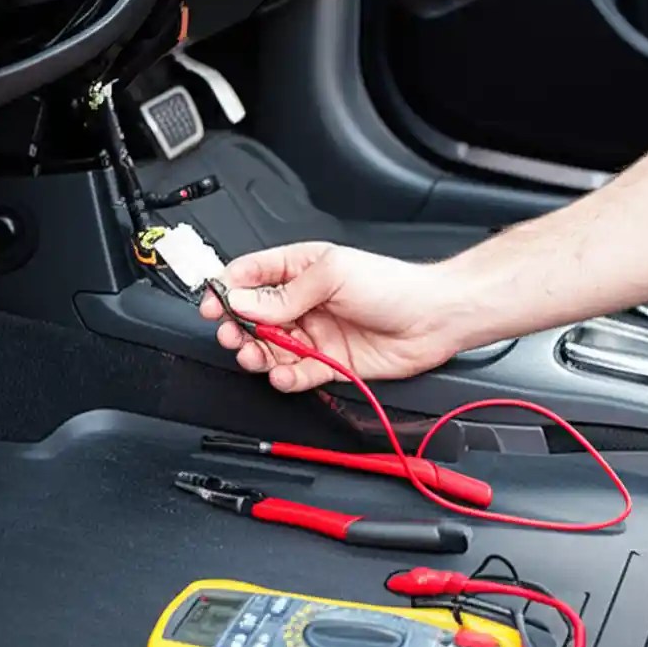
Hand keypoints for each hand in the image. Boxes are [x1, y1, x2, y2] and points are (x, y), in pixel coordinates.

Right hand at [200, 243, 465, 392]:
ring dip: (257, 354)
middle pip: (253, 317)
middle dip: (237, 327)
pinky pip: (295, 373)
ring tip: (256, 356)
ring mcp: (313, 333)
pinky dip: (284, 377)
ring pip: (269, 348)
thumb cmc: (393, 286)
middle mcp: (302, 302)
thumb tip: (245, 302)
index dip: (228, 289)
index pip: (251, 276)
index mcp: (300, 269)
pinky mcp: (326, 363)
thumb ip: (284, 294)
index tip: (213, 303)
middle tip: (232, 335)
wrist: (433, 319)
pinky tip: (284, 374)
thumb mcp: (331, 276)